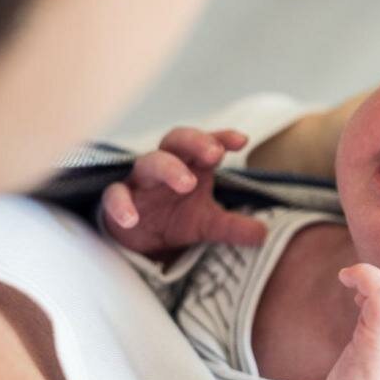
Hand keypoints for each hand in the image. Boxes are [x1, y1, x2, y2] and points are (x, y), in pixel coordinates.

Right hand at [101, 127, 265, 253]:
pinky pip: (115, 194)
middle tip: (215, 154)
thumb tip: (264, 235)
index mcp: (191, 165)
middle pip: (176, 140)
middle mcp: (166, 166)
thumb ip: (234, 227)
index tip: (242, 141)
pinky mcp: (118, 199)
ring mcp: (140, 181)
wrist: (139, 241)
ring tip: (188, 183)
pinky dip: (121, 204)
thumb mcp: (208, 225)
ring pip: (149, 162)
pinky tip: (131, 218)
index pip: (207, 143)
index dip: (222, 137)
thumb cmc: (175, 219)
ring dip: (168, 168)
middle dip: (196, 142)